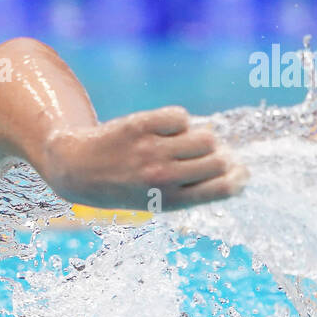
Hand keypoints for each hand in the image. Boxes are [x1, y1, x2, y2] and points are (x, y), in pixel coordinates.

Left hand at [33, 106, 247, 210]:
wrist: (76, 169)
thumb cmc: (123, 186)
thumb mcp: (157, 199)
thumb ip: (194, 186)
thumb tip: (235, 163)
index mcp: (169, 200)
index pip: (224, 188)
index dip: (239, 177)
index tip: (239, 171)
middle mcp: (162, 176)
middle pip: (218, 158)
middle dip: (218, 155)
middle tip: (202, 155)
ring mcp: (151, 150)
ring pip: (204, 135)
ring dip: (199, 136)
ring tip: (180, 142)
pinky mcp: (141, 126)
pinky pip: (181, 116)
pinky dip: (177, 120)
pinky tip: (162, 130)